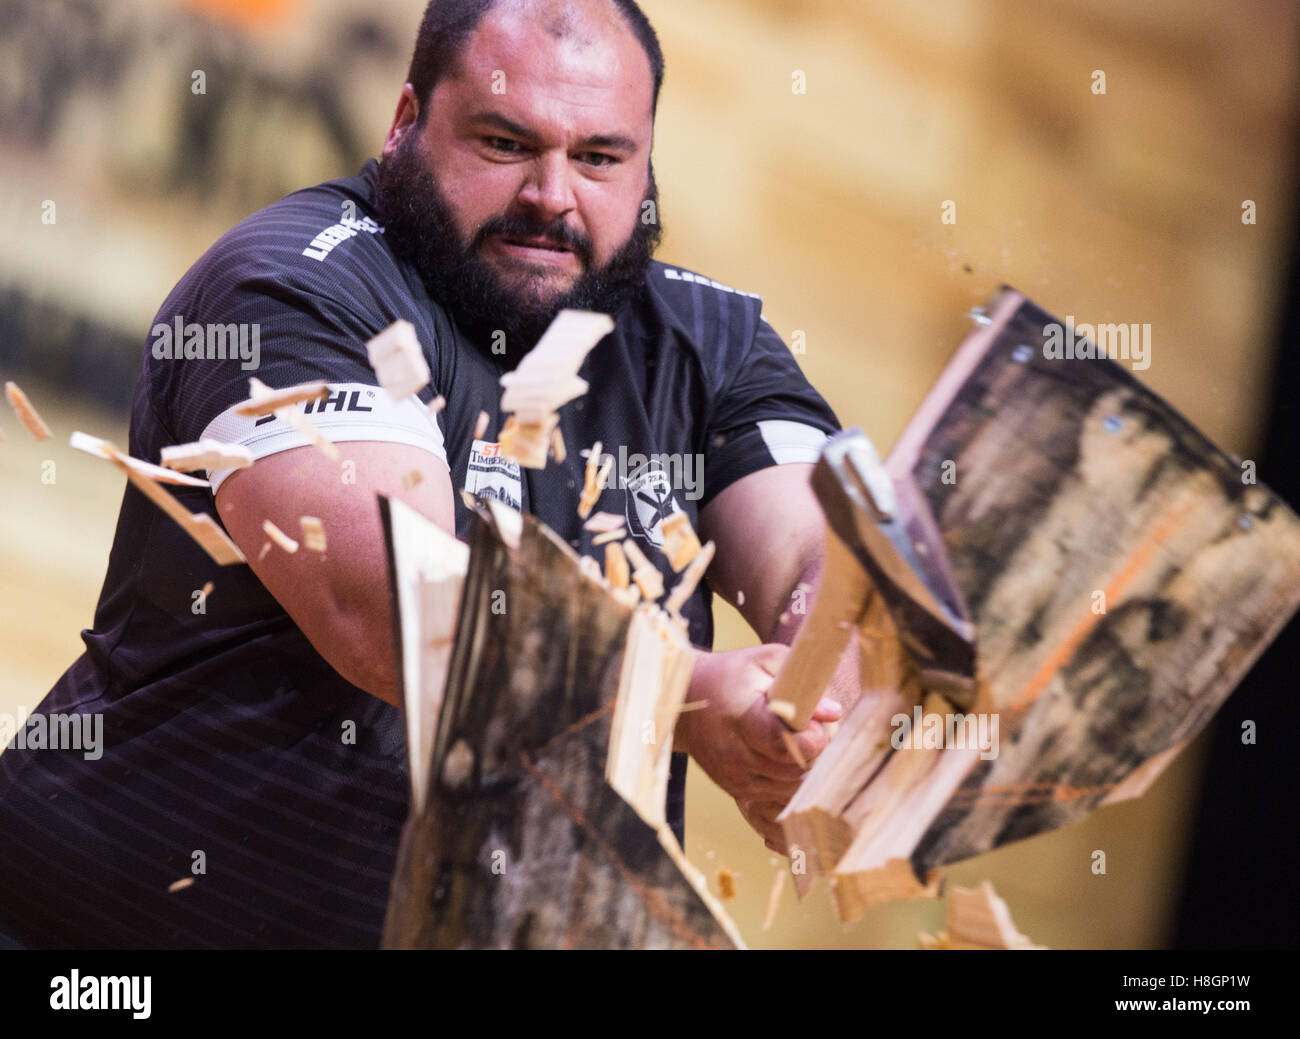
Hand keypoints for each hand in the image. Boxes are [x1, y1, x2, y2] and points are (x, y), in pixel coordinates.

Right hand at [675, 644, 842, 853]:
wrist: (687, 701)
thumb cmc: (734, 676)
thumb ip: (802, 684)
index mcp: (742, 717)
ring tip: (803, 743)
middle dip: (815, 755)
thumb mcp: (765, 662)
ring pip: (791, 789)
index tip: (818, 726)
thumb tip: (833, 714)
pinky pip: (780, 798)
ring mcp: (735, 778)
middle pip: (794, 770)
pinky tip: (792, 760)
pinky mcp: (737, 792)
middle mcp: (735, 753)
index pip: (781, 742)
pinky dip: (793, 782)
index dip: (809, 739)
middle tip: (817, 732)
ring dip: (807, 770)